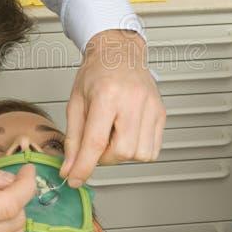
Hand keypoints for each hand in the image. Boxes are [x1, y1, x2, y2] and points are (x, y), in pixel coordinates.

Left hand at [60, 29, 164, 186]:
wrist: (119, 52)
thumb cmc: (97, 73)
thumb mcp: (75, 103)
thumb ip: (73, 139)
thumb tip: (69, 168)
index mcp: (107, 95)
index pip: (96, 142)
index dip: (84, 166)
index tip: (75, 179)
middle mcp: (133, 100)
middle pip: (122, 152)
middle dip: (105, 158)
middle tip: (97, 143)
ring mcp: (151, 107)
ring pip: (140, 154)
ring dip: (123, 154)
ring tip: (114, 135)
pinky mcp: (161, 113)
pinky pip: (153, 149)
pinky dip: (138, 150)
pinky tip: (127, 134)